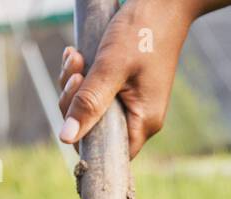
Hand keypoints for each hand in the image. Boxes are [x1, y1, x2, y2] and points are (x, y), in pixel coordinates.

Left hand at [58, 0, 230, 157]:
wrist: (163, 3)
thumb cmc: (143, 32)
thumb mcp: (111, 67)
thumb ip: (90, 103)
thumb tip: (67, 138)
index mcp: (143, 121)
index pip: (108, 152)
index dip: (84, 139)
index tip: (72, 110)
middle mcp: (139, 116)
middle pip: (94, 128)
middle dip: (74, 101)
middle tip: (75, 71)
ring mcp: (132, 101)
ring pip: (90, 107)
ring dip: (75, 83)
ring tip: (75, 57)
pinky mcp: (124, 86)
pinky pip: (95, 91)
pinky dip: (82, 75)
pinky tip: (78, 55)